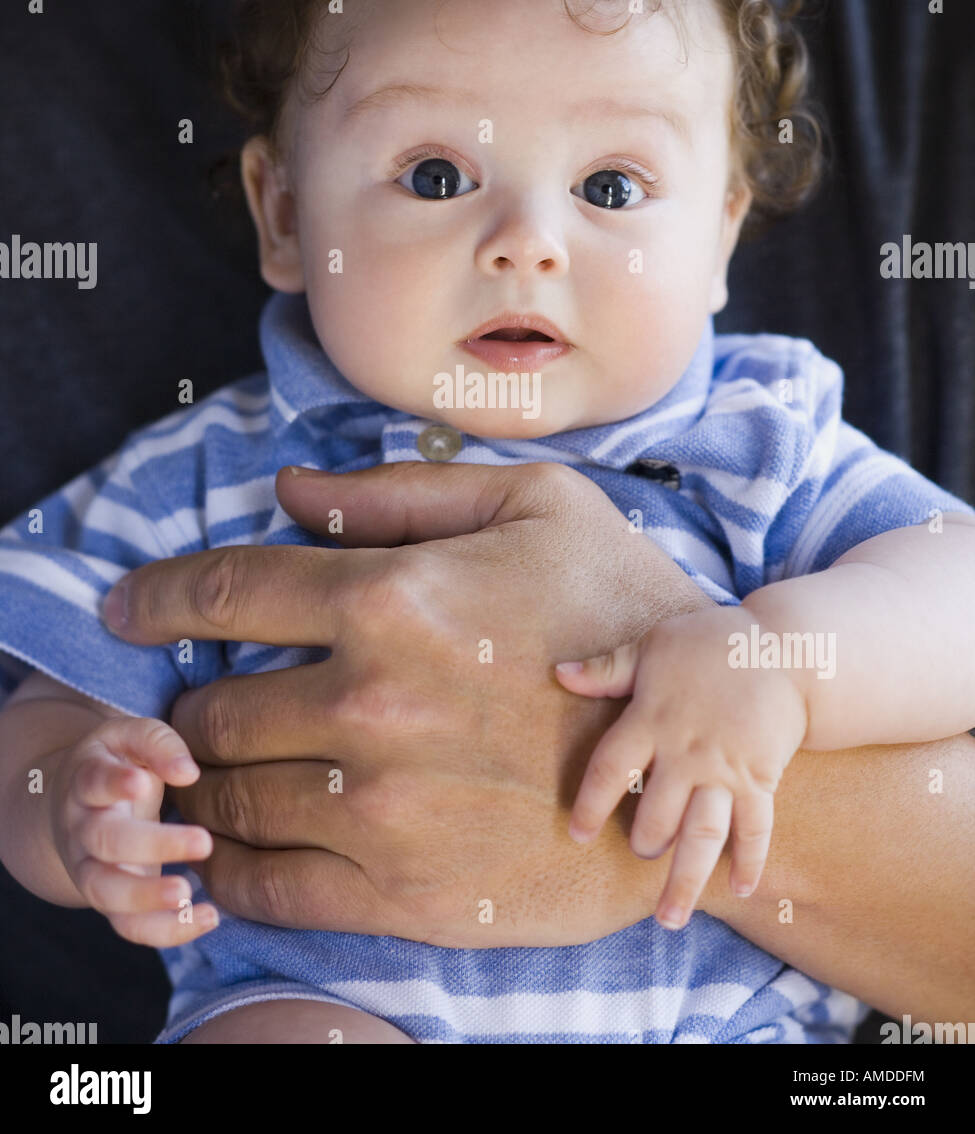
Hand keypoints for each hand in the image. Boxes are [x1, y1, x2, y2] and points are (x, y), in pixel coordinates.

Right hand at [51, 716, 216, 945]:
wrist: (74, 806)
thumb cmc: (118, 765)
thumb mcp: (130, 738)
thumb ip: (158, 743)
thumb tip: (189, 773)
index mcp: (86, 782)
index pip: (94, 781)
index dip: (116, 784)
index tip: (144, 784)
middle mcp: (82, 829)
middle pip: (105, 841)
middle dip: (154, 844)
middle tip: (204, 841)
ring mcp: (91, 869)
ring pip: (107, 892)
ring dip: (147, 898)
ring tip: (189, 893)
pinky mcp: (111, 901)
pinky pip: (128, 925)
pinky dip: (166, 929)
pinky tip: (209, 917)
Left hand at [102, 461, 716, 945]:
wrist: (702, 759)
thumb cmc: (622, 610)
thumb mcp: (537, 506)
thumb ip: (399, 491)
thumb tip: (286, 487)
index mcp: (393, 598)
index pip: (220, 592)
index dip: (152, 597)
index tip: (126, 609)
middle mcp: (371, 704)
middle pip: (208, 707)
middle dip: (192, 700)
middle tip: (206, 699)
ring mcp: (383, 808)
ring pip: (228, 797)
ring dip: (208, 780)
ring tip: (225, 767)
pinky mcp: (404, 893)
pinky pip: (267, 886)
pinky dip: (232, 864)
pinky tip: (242, 841)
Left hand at [556, 606, 809, 929]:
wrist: (786, 647)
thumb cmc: (712, 643)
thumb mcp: (654, 645)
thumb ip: (608, 668)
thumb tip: (558, 673)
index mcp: (652, 718)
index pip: (610, 768)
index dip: (590, 803)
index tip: (576, 834)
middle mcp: (685, 752)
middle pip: (656, 813)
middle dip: (644, 843)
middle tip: (640, 854)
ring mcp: (725, 770)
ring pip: (701, 833)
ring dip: (686, 878)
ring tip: (670, 917)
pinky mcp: (762, 779)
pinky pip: (756, 827)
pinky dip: (750, 859)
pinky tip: (741, 890)